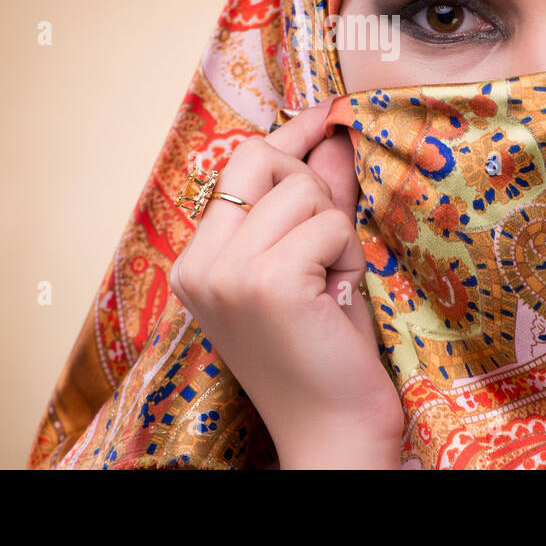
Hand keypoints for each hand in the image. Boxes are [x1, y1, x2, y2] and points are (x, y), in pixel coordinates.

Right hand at [168, 100, 404, 467]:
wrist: (333, 432)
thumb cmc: (324, 353)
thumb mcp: (313, 262)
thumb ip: (314, 198)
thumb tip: (331, 135)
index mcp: (197, 261)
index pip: (242, 165)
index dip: (290, 136)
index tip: (327, 113)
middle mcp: (198, 263)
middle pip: (265, 162)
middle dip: (314, 191)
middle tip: (328, 254)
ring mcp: (227, 272)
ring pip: (304, 193)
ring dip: (337, 234)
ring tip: (331, 287)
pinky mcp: (265, 281)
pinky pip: (330, 224)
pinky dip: (348, 257)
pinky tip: (337, 300)